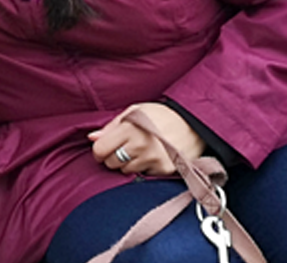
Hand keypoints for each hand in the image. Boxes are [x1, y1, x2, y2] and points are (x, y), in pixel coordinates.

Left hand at [89, 103, 205, 176]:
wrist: (194, 124)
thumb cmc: (160, 115)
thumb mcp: (134, 112)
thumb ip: (111, 126)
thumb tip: (92, 138)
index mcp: (129, 129)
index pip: (100, 150)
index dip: (100, 150)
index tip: (105, 148)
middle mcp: (139, 146)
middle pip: (111, 163)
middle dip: (114, 157)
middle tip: (126, 147)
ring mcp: (152, 160)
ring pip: (125, 171)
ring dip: (129, 163)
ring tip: (142, 150)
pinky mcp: (163, 171)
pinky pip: (143, 175)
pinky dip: (145, 168)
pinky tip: (153, 156)